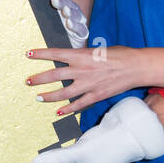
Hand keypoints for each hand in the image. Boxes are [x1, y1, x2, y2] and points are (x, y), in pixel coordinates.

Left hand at [28, 44, 147, 113]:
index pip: (55, 53)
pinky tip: (58, 112)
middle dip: (38, 79)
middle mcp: (81, 70)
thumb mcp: (97, 50)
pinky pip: (78, 104)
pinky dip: (67, 109)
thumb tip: (73, 59)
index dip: (40, 54)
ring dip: (48, 96)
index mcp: (81, 55)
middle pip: (54, 75)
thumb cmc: (118, 54)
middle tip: (28, 81)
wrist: (136, 66)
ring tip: (38, 97)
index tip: (28, 54)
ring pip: (63, 93)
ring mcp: (88, 84)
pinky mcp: (96, 95)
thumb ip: (83, 56)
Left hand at [30, 96, 163, 162]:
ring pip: (54, 162)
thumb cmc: (106, 147)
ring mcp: (76, 162)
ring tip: (21, 150)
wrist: (126, 132)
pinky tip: (38, 139)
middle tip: (14, 161)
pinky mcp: (78, 150)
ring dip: (42, 156)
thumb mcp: (79, 154)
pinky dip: (52, 146)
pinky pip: (60, 151)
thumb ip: (56, 159)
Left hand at [43, 0, 88, 47]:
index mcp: (62, 4)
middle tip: (54, 0)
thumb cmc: (51, 28)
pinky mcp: (81, 34)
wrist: (60, 47)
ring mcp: (77, 22)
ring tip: (64, 11)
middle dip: (61, 2)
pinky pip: (81, 29)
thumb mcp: (42, 10)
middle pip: (67, 3)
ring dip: (70, 12)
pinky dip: (76, 26)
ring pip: (76, 15)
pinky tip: (70, 24)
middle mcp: (70, 11)